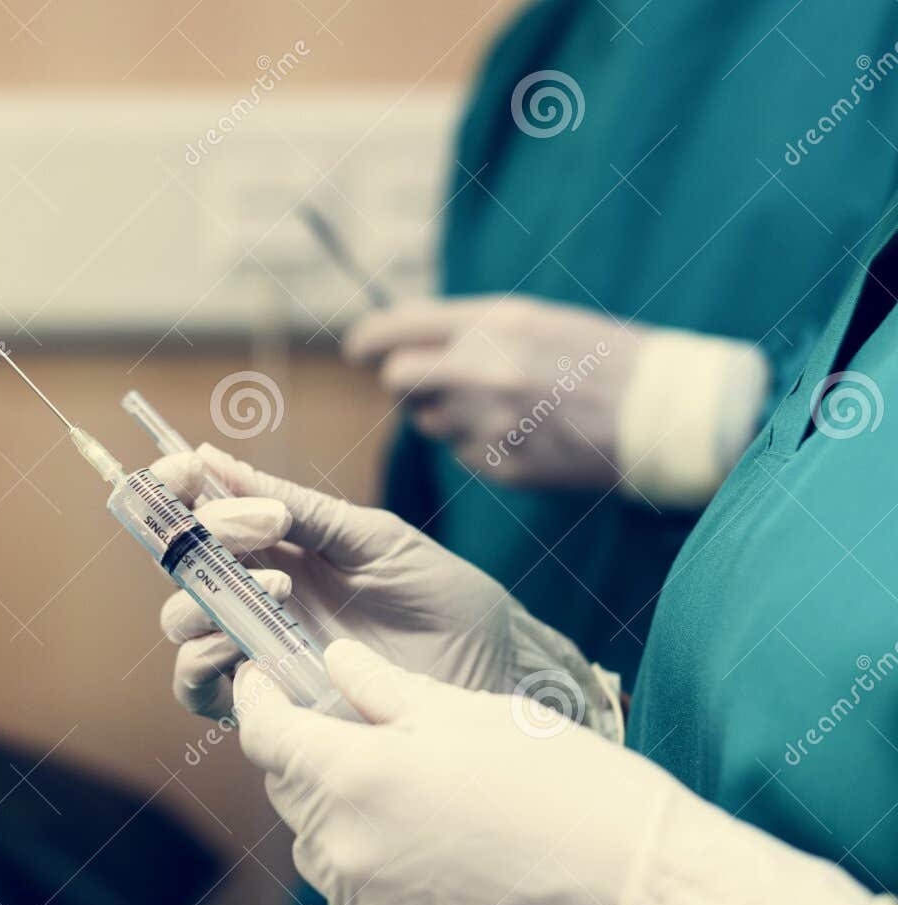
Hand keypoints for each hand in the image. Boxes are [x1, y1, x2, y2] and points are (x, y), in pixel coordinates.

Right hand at [152, 444, 618, 734]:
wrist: (488, 675)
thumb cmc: (443, 601)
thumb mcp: (375, 538)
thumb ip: (300, 509)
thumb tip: (215, 463)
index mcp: (282, 544)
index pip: (206, 510)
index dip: (178, 488)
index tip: (174, 469)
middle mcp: (259, 594)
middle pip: (182, 564)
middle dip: (191, 539)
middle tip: (246, 527)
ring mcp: (256, 647)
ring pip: (181, 622)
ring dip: (204, 597)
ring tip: (276, 585)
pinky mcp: (263, 702)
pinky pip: (195, 688)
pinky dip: (199, 663)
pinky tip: (239, 646)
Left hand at [236, 642, 895, 904]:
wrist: (646, 901)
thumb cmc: (567, 786)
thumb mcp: (471, 713)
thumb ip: (382, 687)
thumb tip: (333, 661)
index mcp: (351, 778)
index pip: (265, 734)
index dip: (260, 698)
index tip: (263, 678)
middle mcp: (343, 853)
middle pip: (295, 795)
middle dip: (316, 760)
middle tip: (364, 735)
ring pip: (329, 855)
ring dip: (351, 824)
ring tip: (425, 806)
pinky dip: (385, 885)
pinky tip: (445, 866)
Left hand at [344, 295, 766, 502]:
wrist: (665, 414)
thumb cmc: (601, 355)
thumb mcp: (536, 319)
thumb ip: (468, 326)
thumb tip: (401, 333)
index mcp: (494, 325)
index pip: (397, 332)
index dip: (369, 340)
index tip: (358, 346)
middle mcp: (484, 373)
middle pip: (398, 380)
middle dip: (405, 379)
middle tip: (428, 377)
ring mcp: (492, 424)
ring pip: (430, 422)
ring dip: (447, 412)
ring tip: (503, 401)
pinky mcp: (503, 467)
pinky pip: (465, 453)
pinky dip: (482, 443)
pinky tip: (526, 431)